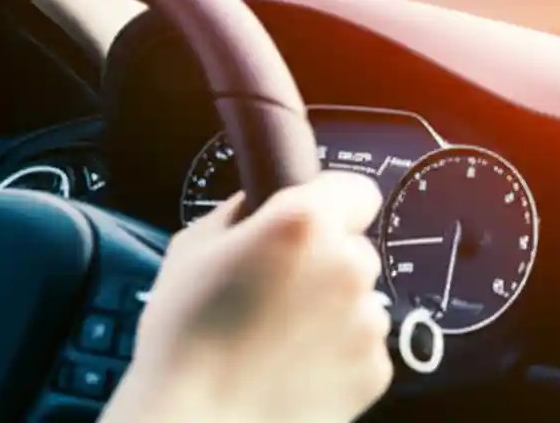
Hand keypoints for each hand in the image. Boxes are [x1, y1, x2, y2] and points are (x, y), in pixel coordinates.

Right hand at [103, 171, 391, 422]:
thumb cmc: (184, 336)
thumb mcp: (192, 246)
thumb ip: (241, 213)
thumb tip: (261, 206)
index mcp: (303, 224)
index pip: (356, 188)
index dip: (329, 203)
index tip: (306, 222)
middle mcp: (347, 266)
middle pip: (353, 248)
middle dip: (322, 261)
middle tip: (274, 286)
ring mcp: (367, 322)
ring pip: (358, 298)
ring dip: (328, 308)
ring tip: (276, 335)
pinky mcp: (374, 370)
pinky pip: (360, 345)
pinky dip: (334, 352)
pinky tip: (290, 365)